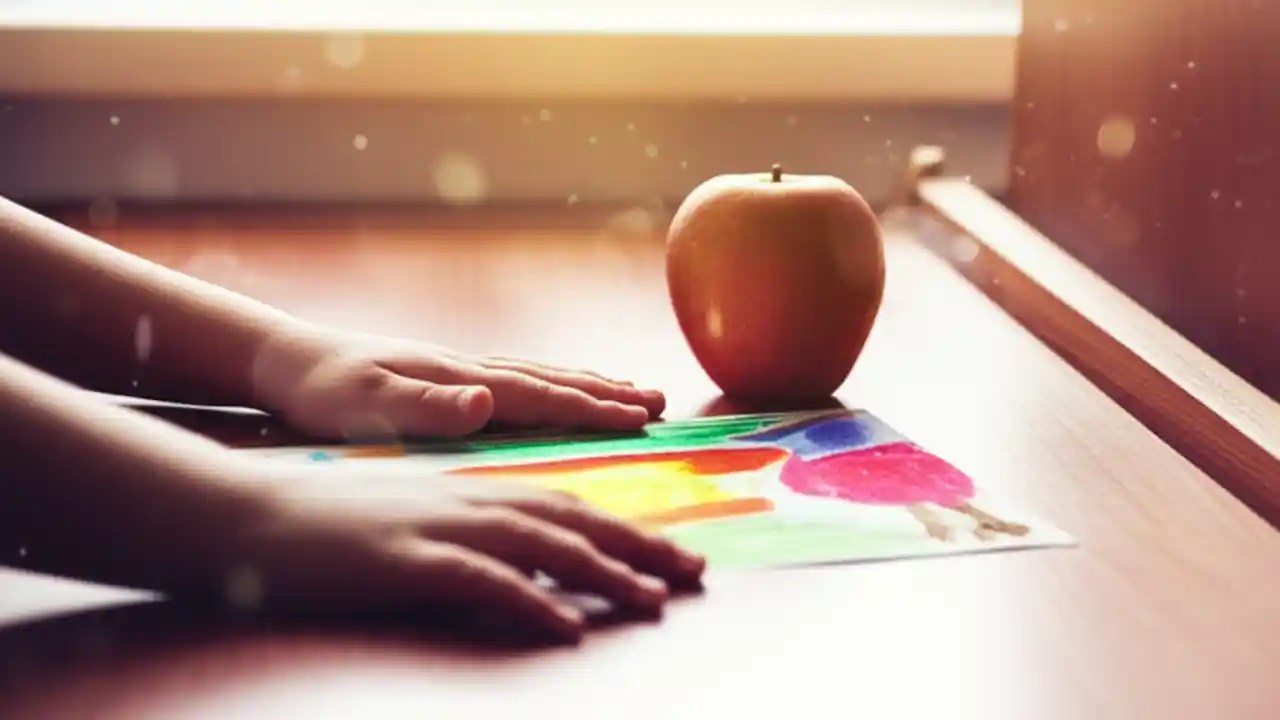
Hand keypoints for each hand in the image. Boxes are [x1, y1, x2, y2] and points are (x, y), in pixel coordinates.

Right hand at [221, 455, 704, 641]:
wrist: (251, 516)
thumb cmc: (332, 525)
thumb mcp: (414, 521)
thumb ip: (470, 536)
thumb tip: (524, 567)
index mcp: (473, 490)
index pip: (567, 506)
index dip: (626, 528)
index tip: (673, 553)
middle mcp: (468, 500)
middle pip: (572, 520)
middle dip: (640, 546)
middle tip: (695, 571)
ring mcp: (438, 528)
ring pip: (543, 546)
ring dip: (604, 573)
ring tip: (655, 601)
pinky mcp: (406, 562)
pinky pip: (482, 583)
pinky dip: (532, 603)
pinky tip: (568, 627)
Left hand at [251, 323, 665, 439]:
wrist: (286, 358)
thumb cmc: (321, 390)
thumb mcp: (364, 404)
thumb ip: (427, 405)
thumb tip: (489, 397)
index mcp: (458, 378)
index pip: (537, 395)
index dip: (590, 408)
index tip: (639, 418)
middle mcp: (468, 368)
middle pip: (551, 379)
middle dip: (607, 393)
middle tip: (660, 403)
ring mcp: (460, 368)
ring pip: (539, 375)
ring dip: (589, 384)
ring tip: (632, 391)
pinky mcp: (448, 375)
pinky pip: (518, 378)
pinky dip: (554, 382)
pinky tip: (561, 388)